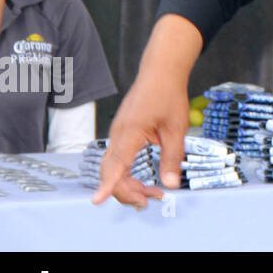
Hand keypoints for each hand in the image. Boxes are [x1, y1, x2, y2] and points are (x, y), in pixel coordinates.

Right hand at [91, 68, 188, 208]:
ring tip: (150, 194)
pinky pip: (117, 159)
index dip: (107, 185)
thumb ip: (172, 157)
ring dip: (128, 185)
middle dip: (127, 191)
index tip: (96, 200)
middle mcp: (118, 134)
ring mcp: (117, 134)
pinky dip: (126, 174)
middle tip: (151, 200)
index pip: (116, 164)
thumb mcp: (176, 128)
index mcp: (130, 131)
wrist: (160, 72)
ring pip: (113, 167)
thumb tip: (170, 184)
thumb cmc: (168, 95)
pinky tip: (141, 181)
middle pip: (111, 172)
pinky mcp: (121, 134)